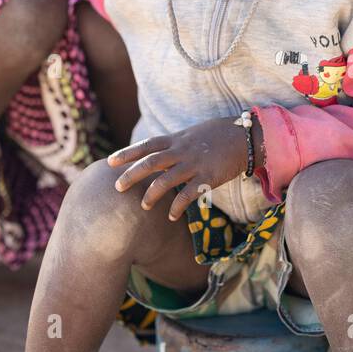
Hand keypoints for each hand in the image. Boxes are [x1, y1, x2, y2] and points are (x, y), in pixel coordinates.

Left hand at [106, 117, 249, 220]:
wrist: (243, 136)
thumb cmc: (215, 135)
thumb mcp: (189, 135)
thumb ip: (172, 145)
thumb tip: (153, 154)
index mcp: (175, 139)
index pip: (146, 145)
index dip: (127, 153)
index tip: (109, 162)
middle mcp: (181, 150)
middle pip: (150, 162)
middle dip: (132, 175)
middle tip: (117, 187)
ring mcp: (194, 164)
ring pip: (166, 180)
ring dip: (152, 194)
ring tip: (143, 206)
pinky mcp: (207, 177)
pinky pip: (188, 194)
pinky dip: (177, 206)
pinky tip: (170, 216)